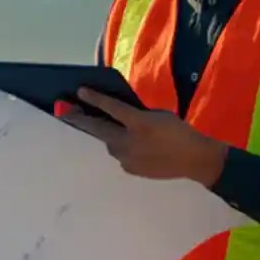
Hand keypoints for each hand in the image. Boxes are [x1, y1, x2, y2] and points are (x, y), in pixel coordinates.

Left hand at [58, 87, 227, 187]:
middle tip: (64, 110)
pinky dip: (120, 147)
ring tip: (100, 127)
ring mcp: (127, 158)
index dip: (94, 98)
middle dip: (80, 119)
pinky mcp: (129, 169)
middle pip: (98, 128)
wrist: (195, 160)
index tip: (79, 91)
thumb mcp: (159, 115)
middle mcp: (129, 142)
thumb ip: (136, 114)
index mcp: (139, 123)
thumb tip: (115, 113)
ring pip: (108, 143)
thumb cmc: (179, 131)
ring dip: (105, 134)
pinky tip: (128, 144)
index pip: (111, 108)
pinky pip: (119, 154)